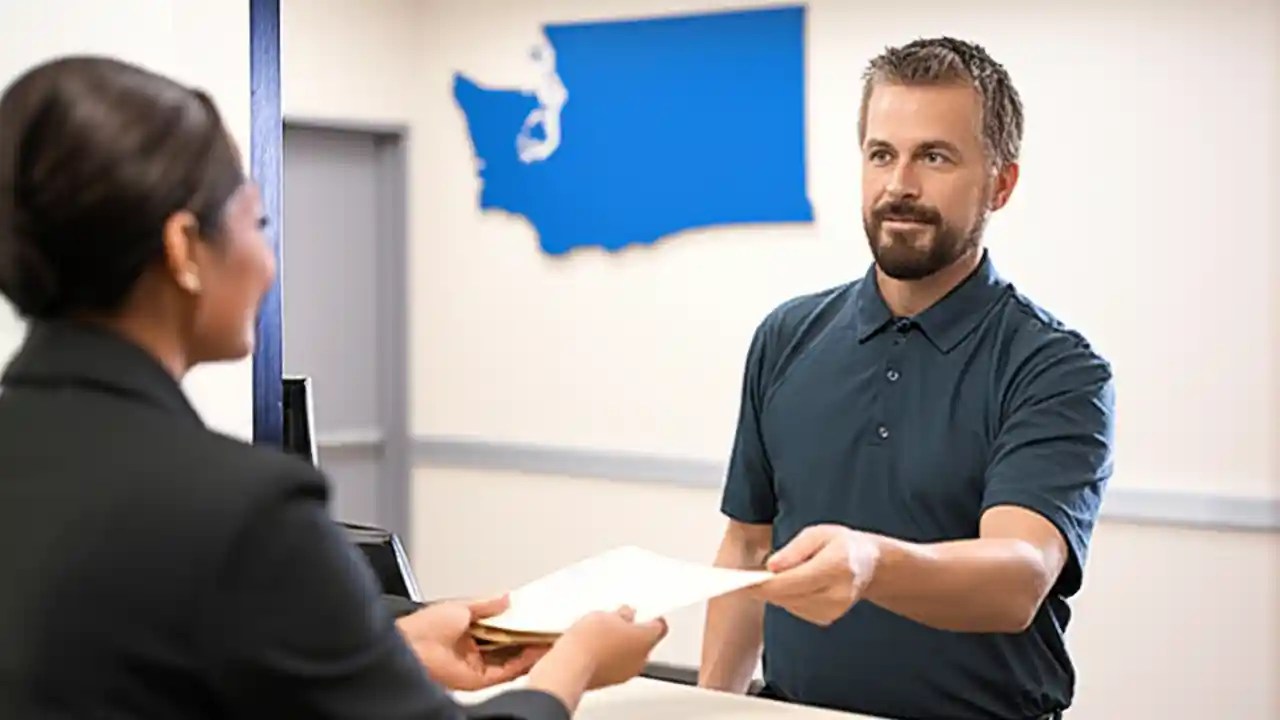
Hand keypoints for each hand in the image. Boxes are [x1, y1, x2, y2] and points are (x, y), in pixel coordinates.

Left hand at [396, 595, 547, 690]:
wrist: (410, 648)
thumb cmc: (421, 627)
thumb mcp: (460, 606)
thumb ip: (485, 605)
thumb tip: (505, 598)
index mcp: (464, 632)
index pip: (499, 629)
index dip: (517, 624)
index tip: (534, 617)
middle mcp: (471, 651)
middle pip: (507, 645)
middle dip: (526, 638)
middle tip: (546, 628)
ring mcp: (475, 666)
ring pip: (510, 661)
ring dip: (529, 652)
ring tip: (547, 639)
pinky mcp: (478, 681)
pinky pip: (505, 672)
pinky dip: (522, 664)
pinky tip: (534, 652)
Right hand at [547, 607, 668, 689]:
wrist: (571, 665)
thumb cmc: (591, 640)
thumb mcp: (607, 616)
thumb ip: (622, 615)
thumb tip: (626, 615)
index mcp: (646, 639)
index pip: (660, 626)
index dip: (653, 617)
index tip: (645, 613)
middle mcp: (641, 658)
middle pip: (645, 642)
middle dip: (634, 632)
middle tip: (619, 621)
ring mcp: (626, 672)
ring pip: (630, 655)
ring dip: (621, 646)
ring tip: (602, 634)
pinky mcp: (610, 680)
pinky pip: (616, 666)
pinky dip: (609, 658)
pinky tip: (595, 648)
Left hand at [749, 524, 881, 625]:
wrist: (870, 565)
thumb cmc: (842, 544)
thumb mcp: (817, 533)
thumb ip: (794, 550)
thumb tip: (771, 567)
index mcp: (836, 566)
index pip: (793, 581)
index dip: (763, 584)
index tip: (739, 583)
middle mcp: (838, 593)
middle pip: (788, 596)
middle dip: (763, 589)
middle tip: (741, 580)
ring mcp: (834, 610)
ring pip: (789, 605)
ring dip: (775, 592)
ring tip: (768, 577)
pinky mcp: (828, 618)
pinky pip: (796, 609)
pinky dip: (787, 598)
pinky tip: (790, 584)